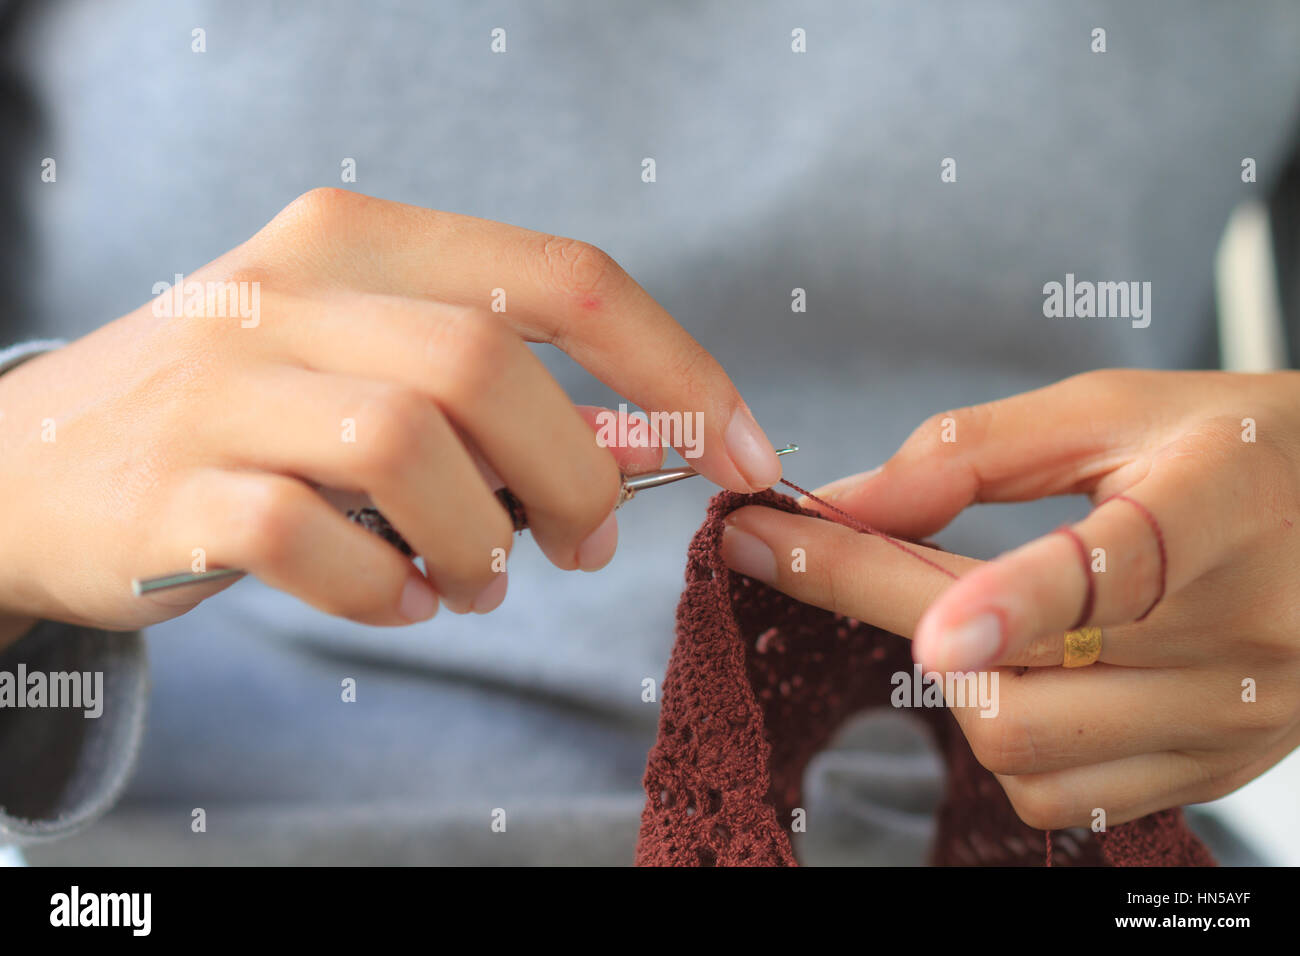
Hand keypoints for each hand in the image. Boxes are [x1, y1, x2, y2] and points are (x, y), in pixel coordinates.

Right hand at [0, 189, 779, 635]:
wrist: (30, 463)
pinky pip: (310, 539)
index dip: (677, 367)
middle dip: (574, 475)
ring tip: (479, 579)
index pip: (565, 277)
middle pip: (488, 366)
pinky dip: (381, 589)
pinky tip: (395, 598)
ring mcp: (219, 385)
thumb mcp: (376, 370)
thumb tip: (655, 444)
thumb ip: (508, 399)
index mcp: (362, 240)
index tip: (743, 452)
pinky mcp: (169, 487)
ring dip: (479, 539)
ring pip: (408, 446)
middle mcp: (288, 291)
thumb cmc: (247, 416)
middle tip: (583, 547)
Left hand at [720, 369, 1299, 828]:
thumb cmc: (1232, 449)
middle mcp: (1242, 630)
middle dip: (918, 629)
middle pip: (1025, 689)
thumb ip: (968, 453)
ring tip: (993, 622)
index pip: (1123, 568)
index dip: (1021, 601)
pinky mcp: (1215, 772)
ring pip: (1025, 756)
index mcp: (1222, 506)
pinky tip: (1042, 674)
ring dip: (963, 687)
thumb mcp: (1111, 411)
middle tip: (881, 564)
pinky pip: (1061, 796)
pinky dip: (1012, 742)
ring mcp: (1231, 719)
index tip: (935, 627)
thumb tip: (846, 503)